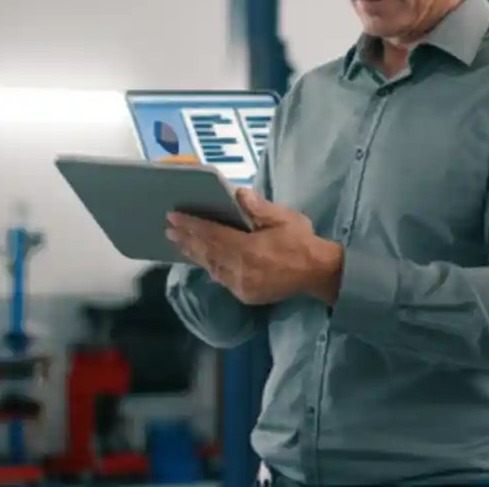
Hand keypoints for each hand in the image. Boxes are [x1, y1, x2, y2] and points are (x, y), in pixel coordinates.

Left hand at [166, 188, 343, 305]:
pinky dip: (210, 267)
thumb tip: (238, 194)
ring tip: (181, 243)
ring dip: (195, 254)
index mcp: (247, 249)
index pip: (211, 234)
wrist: (318, 272)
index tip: (173, 217)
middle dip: (187, 240)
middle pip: (206, 252)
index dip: (191, 225)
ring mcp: (241, 285)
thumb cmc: (301, 241)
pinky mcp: (245, 295)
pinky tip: (204, 261)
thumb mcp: (284, 218)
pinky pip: (222, 279)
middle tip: (169, 229)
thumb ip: (259, 208)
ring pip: (212, 268)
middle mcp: (239, 269)